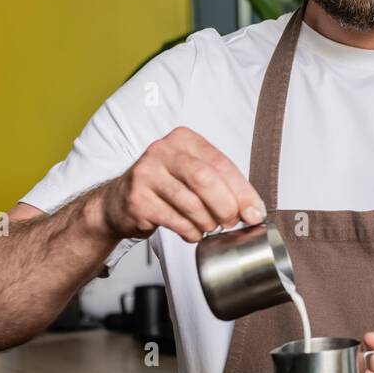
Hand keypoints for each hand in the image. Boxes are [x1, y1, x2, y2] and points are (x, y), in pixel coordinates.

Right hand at [97, 126, 264, 242]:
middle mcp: (162, 151)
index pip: (220, 163)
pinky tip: (193, 233)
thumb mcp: (191, 174)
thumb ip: (221, 184)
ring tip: (210, 227)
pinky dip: (191, 232)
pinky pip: (175, 220)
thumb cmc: (164, 187)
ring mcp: (146, 174)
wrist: (118, 202)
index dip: (242, 191)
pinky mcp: (137, 200)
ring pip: (191, 203)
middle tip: (232, 222)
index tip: (254, 212)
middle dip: (226, 206)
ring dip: (208, 222)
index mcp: (183, 139)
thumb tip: (253, 210)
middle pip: (205, 179)